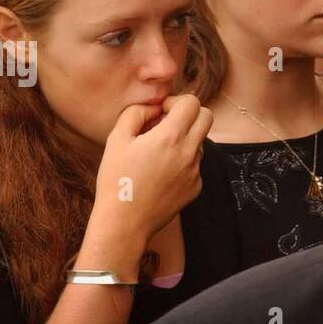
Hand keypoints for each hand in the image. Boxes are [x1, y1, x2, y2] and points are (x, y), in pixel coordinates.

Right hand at [92, 95, 213, 247]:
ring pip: (200, 142)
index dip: (175, 102)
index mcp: (170, 137)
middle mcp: (189, 153)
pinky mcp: (196, 187)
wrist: (125, 221)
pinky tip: (161, 173)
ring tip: (158, 152)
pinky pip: (195, 165)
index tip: (161, 112)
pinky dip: (183, 161)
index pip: (192, 103)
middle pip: (206, 117)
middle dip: (189, 114)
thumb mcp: (117, 139)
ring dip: (185, 138)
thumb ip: (136, 113)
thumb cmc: (116, 179)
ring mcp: (195, 172)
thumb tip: (154, 108)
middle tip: (167, 124)